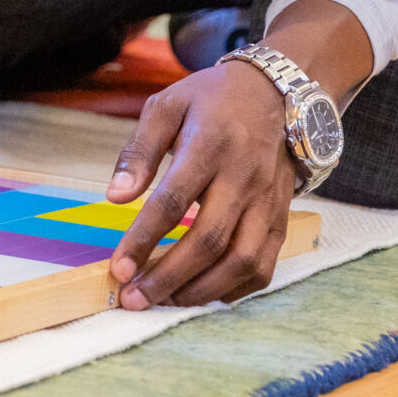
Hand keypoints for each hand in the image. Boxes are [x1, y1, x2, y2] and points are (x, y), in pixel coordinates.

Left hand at [103, 60, 295, 309]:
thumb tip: (115, 197)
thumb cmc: (211, 101)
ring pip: (242, 261)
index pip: (173, 202)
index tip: (118, 269)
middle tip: (133, 300)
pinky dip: (235, 288)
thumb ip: (138, 152)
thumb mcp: (166, 106)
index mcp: (210, 146)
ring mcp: (268, 201)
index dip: (143, 240)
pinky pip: (265, 265)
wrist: (276, 94)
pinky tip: (203, 292)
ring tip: (164, 302)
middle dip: (168, 277)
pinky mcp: (282, 217)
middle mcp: (243, 178)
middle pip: (209, 241)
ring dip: (201, 290)